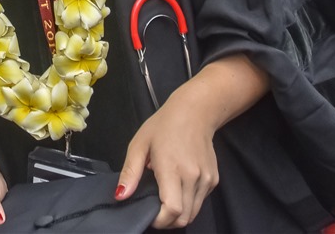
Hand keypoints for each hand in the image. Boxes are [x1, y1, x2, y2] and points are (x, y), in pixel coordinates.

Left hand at [117, 102, 218, 228]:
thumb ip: (130, 172)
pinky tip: (177, 187)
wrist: (195, 112)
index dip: (159, 220)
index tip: (148, 215)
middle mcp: (193, 178)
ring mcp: (206, 180)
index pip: (172, 210)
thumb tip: (120, 196)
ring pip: (193, 213)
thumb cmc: (163, 126)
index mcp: (173, 168)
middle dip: (167, 221)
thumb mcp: (139, 144)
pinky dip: (188, 203)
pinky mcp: (214, 180)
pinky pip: (200, 202)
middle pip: (184, 218)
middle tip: (153, 210)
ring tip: (164, 198)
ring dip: (178, 214)